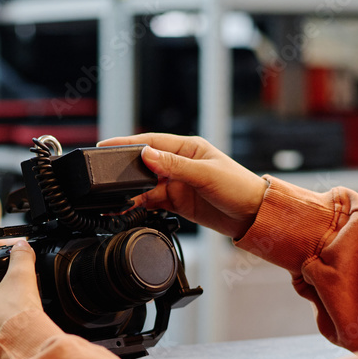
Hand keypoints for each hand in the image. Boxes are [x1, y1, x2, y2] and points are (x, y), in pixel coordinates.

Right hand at [99, 133, 267, 239]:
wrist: (253, 216)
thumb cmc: (238, 187)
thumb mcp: (205, 174)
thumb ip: (174, 165)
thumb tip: (146, 154)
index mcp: (187, 148)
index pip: (151, 142)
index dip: (126, 143)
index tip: (105, 145)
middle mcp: (179, 164)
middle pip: (144, 165)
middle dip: (125, 171)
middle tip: (104, 177)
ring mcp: (176, 184)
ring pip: (145, 186)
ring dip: (130, 192)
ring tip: (114, 200)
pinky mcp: (176, 202)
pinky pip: (151, 202)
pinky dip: (138, 206)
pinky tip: (127, 208)